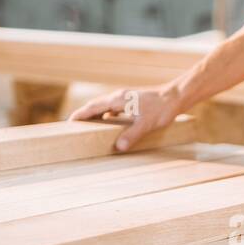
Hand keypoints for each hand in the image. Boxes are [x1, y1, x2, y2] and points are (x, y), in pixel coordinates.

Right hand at [68, 85, 183, 150]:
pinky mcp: (131, 102)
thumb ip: (131, 135)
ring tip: (87, 128)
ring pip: (104, 108)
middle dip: (84, 116)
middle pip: (96, 106)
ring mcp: (125, 99)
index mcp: (117, 100)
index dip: (80, 115)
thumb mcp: (145, 124)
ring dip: (95, 116)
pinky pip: (113, 110)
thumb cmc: (161, 108)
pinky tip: (109, 125)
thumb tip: (118, 147)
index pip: (93, 107)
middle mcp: (118, 97)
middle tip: (73, 127)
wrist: (175, 97)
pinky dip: (107, 117)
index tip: (68, 122)